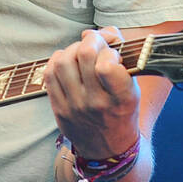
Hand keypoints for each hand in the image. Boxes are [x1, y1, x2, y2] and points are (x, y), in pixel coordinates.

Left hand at [43, 27, 140, 160]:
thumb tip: (92, 32)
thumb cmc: (123, 110)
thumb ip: (119, 54)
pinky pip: (50, 74)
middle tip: (96, 43)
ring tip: (81, 53)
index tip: (114, 54)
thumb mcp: (132, 85)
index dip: (110, 50)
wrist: (108, 149)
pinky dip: (58, 60)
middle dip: (92, 40)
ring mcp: (74, 107)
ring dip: (73, 49)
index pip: (107, 65)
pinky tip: (68, 63)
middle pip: (84, 55)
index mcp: (122, 98)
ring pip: (64, 61)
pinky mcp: (58, 109)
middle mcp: (97, 104)